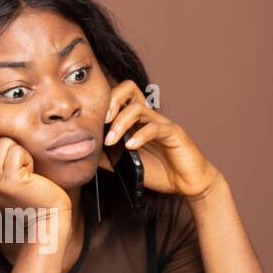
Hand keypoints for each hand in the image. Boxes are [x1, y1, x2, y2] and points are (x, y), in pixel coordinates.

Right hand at [0, 136, 70, 217]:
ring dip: (18, 154)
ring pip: (2, 142)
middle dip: (7, 152)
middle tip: (18, 174)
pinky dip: (27, 159)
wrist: (46, 222)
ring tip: (24, 176)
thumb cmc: (27, 199)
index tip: (4, 173)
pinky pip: (16, 150)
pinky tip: (31, 177)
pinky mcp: (9, 181)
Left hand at [101, 81, 221, 199]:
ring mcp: (161, 123)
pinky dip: (139, 135)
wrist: (187, 183)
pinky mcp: (174, 133)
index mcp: (136, 120)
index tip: (92, 123)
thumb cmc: (160, 171)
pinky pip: (155, 127)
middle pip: (129, 88)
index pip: (119, 97)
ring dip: (120, 123)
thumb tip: (86, 153)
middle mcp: (148, 116)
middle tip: (102, 122)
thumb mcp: (126, 165)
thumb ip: (107, 157)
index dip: (104, 103)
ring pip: (138, 108)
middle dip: (111, 101)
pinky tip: (130, 147)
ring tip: (111, 141)